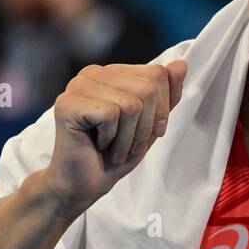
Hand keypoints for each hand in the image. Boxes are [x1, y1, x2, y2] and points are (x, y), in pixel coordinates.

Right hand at [38, 59, 187, 218]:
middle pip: (148, 87)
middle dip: (147, 125)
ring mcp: (78, 85)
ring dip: (129, 137)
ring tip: (116, 149)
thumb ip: (166, 94)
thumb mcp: (151, 123)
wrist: (85, 184)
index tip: (150, 132)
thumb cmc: (116, 154)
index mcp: (112, 72)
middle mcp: (93, 73)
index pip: (157, 74)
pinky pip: (111, 114)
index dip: (162, 108)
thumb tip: (181, 64)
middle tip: (132, 146)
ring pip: (131, 103)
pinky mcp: (67, 103)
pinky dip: (112, 138)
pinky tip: (99, 145)